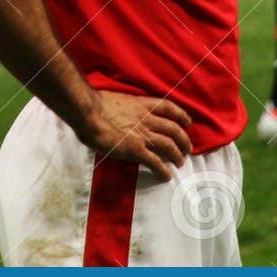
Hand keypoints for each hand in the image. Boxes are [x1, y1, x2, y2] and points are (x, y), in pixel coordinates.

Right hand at [76, 90, 192, 181]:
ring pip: (169, 145)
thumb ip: (126, 110)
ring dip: (177, 154)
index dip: (181, 115)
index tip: (187, 121)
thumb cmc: (95, 105)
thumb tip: (122, 117)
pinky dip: (163, 170)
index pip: (168, 108)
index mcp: (141, 105)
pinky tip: (166, 176)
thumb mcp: (117, 101)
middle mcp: (147, 119)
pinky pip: (155, 162)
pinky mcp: (136, 150)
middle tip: (187, 148)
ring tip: (180, 162)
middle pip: (174, 129)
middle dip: (183, 140)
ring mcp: (143, 135)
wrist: (89, 112)